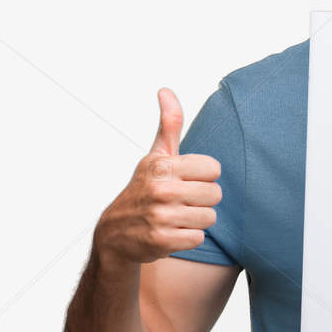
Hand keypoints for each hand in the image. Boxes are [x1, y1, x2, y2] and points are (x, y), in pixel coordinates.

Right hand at [93, 88, 222, 264]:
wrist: (115, 233)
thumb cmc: (144, 189)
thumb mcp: (155, 156)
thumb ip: (169, 125)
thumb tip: (165, 90)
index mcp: (163, 165)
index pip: (213, 168)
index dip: (203, 176)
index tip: (185, 180)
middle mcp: (161, 189)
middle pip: (215, 195)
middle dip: (202, 200)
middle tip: (181, 201)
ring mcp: (161, 216)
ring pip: (209, 218)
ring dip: (196, 220)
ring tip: (176, 217)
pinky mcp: (162, 240)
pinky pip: (198, 238)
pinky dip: (188, 238)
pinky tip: (171, 232)